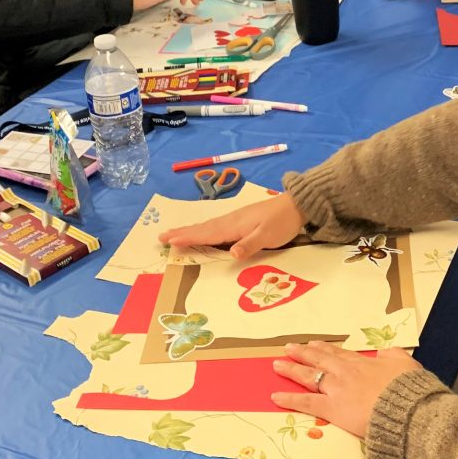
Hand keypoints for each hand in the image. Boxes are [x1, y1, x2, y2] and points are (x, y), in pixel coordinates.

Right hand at [159, 193, 304, 259]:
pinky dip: (203, 229)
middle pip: (203, 228)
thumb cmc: (282, 222)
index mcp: (234, 226)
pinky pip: (216, 226)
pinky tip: (202, 231)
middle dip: (182, 233)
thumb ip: (250, 244)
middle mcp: (231, 221)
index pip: (207, 234)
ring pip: (208, 226)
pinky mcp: (241, 220)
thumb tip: (231, 253)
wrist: (296, 205)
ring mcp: (236, 219)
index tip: (169, 240)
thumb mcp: (268, 235)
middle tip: (161, 236)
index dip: (188, 238)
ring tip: (174, 233)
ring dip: (190, 230)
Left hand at [271, 341, 423, 437]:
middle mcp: (345, 372)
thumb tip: (385, 353)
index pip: (339, 354)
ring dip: (292, 370)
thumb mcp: (405, 364)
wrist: (404, 409)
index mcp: (363, 363)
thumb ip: (393, 356)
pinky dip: (290, 399)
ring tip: (277, 364)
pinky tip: (275, 396)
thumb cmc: (408, 389)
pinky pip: (306, 402)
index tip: (314, 344)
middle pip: (320, 360)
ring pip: (310, 376)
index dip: (325, 349)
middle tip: (289, 348)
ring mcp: (336, 388)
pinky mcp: (331, 408)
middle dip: (303, 353)